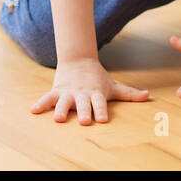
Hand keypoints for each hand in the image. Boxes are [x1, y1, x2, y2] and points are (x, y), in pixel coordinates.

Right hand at [31, 57, 149, 124]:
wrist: (78, 60)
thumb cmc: (97, 78)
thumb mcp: (112, 85)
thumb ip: (129, 93)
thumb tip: (148, 96)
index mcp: (96, 93)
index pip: (100, 103)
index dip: (102, 110)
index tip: (103, 119)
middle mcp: (82, 94)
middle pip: (83, 104)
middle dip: (84, 112)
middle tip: (85, 120)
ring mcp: (68, 93)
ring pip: (64, 102)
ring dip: (62, 110)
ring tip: (58, 119)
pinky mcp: (57, 91)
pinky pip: (47, 98)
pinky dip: (40, 104)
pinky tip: (33, 111)